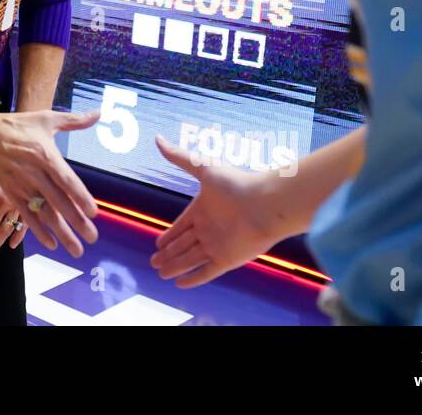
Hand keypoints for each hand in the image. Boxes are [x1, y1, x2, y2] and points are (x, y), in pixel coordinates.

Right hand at [0, 109, 100, 257]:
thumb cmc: (18, 125)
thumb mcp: (45, 118)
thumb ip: (74, 120)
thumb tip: (98, 113)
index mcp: (45, 155)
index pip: (66, 180)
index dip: (79, 196)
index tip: (93, 212)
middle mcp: (34, 173)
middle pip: (58, 202)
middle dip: (77, 222)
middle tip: (93, 238)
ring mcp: (22, 186)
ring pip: (44, 213)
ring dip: (61, 233)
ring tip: (76, 250)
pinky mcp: (11, 193)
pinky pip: (26, 215)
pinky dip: (38, 230)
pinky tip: (51, 244)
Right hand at [149, 136, 285, 286]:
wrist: (267, 204)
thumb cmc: (237, 183)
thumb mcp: (202, 167)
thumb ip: (179, 157)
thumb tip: (157, 139)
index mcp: (202, 209)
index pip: (181, 226)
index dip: (169, 236)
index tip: (158, 244)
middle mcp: (209, 229)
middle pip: (184, 245)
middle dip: (169, 255)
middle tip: (154, 262)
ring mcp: (217, 245)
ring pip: (190, 259)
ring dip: (176, 267)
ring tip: (161, 273)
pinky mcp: (227, 260)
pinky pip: (206, 272)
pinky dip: (193, 278)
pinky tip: (180, 284)